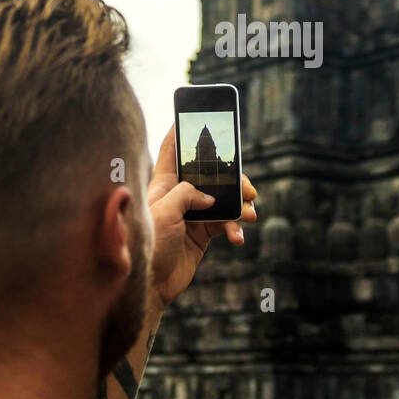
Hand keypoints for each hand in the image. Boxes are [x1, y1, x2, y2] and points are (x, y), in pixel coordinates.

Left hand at [146, 125, 256, 307]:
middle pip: (210, 175)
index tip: (195, 114)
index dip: (182, 131)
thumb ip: (188, 195)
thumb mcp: (165, 211)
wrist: (149, 284)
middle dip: (232, 178)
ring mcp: (193, 214)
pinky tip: (238, 237)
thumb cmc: (149, 245)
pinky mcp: (202, 234)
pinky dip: (236, 228)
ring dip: (240, 205)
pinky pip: (226, 224)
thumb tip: (209, 198)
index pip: (173, 150)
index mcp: (164, 184)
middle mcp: (180, 195)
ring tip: (250, 214)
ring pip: (223, 200)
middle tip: (248, 188)